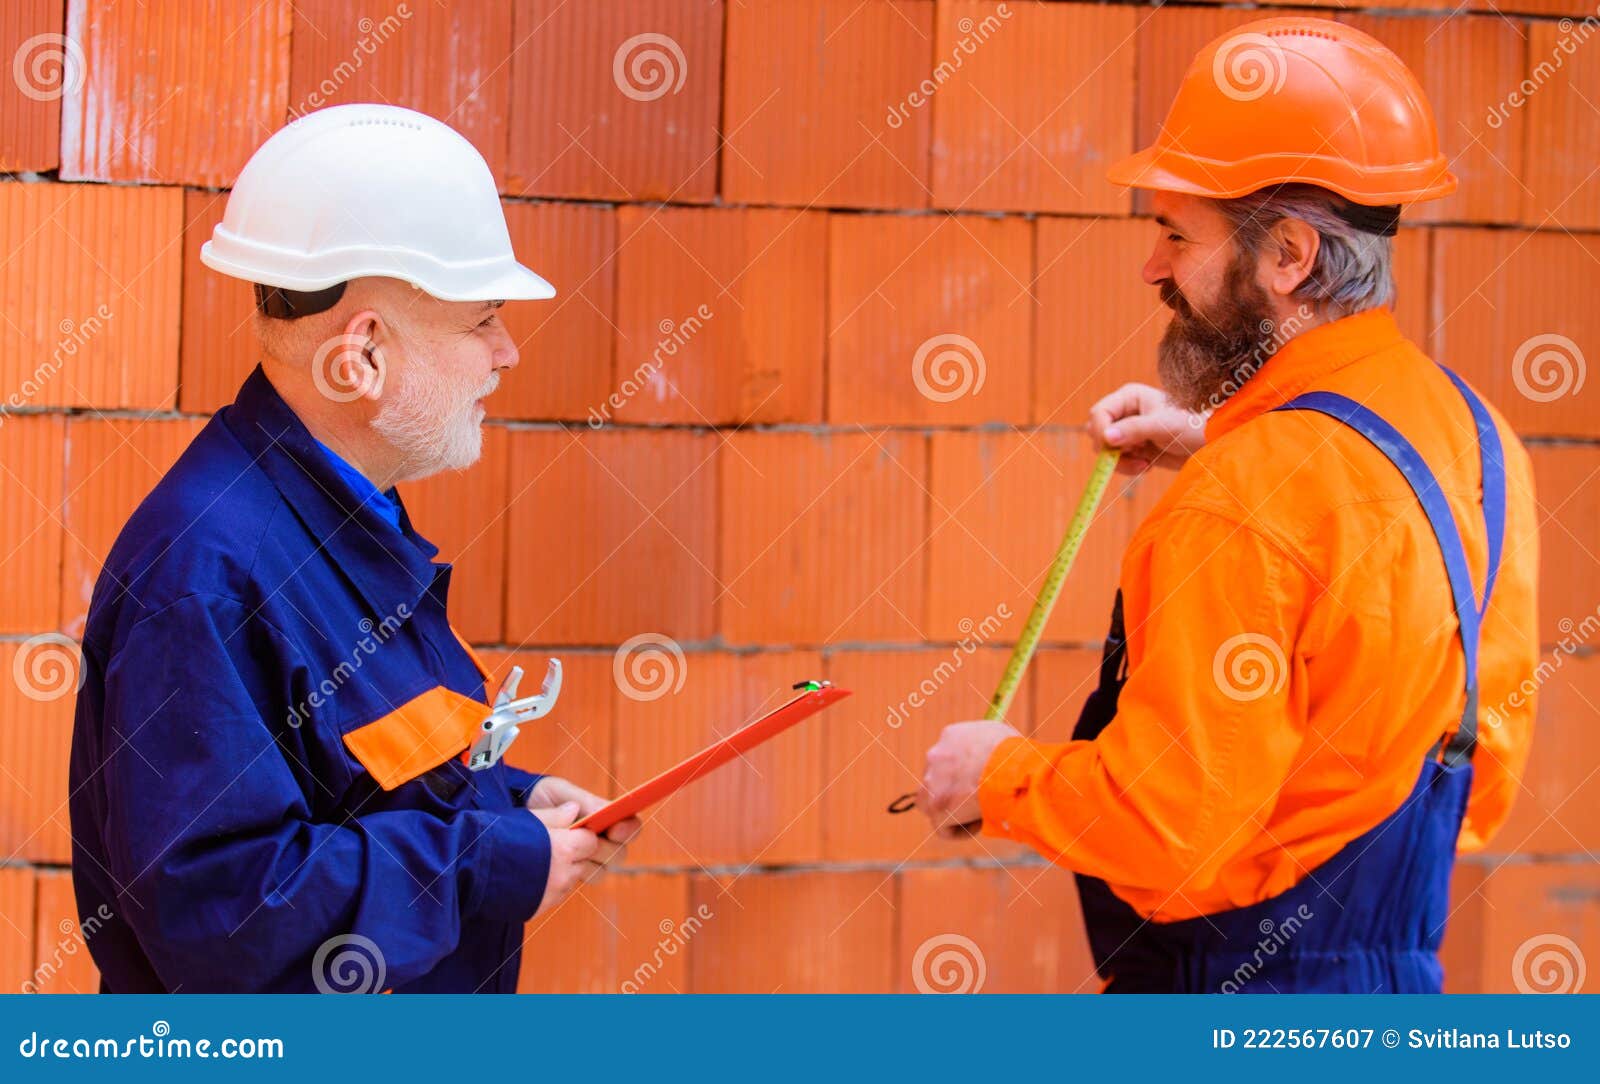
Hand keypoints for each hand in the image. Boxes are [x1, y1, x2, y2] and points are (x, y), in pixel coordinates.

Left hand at [526, 777, 641, 916]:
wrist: (513, 812)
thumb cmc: (541, 797)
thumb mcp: (560, 791)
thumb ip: (583, 801)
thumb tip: (601, 812)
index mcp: (606, 818)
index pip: (631, 827)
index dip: (628, 830)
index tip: (614, 828)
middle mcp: (602, 841)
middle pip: (620, 854)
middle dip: (606, 849)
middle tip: (587, 841)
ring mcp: (586, 860)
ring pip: (602, 871)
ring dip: (588, 862)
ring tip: (567, 850)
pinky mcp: (570, 874)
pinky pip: (579, 880)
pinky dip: (571, 872)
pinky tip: (556, 862)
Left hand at [917, 721, 1020, 838]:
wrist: (1009, 770)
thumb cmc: (1015, 755)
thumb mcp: (1001, 737)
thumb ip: (988, 746)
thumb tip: (992, 758)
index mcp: (951, 735)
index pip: (948, 757)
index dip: (962, 773)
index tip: (977, 782)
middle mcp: (935, 755)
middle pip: (937, 779)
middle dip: (954, 792)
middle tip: (978, 800)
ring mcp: (931, 782)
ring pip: (934, 803)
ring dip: (955, 811)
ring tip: (982, 813)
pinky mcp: (935, 807)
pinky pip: (943, 827)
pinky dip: (960, 830)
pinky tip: (980, 824)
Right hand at [1087, 382, 1206, 474]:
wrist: (1209, 445)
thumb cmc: (1191, 426)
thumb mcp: (1163, 426)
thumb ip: (1134, 430)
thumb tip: (1105, 438)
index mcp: (1129, 397)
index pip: (1099, 412)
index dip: (1101, 430)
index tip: (1111, 446)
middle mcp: (1125, 413)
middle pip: (1096, 432)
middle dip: (1111, 448)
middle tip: (1132, 455)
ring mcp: (1128, 432)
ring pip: (1105, 450)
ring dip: (1121, 461)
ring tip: (1144, 464)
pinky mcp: (1133, 449)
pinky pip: (1116, 462)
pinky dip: (1128, 467)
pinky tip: (1147, 466)